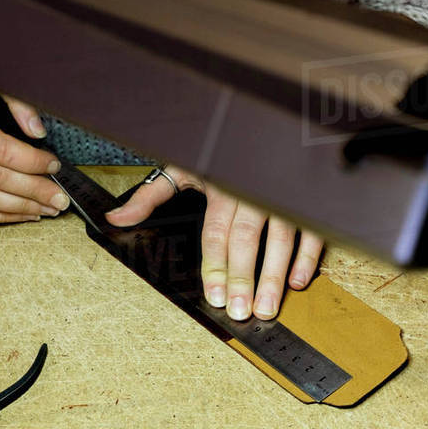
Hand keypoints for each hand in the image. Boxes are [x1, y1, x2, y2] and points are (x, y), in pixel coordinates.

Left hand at [106, 164, 323, 320]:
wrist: (260, 117)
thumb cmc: (221, 147)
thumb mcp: (182, 164)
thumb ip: (150, 195)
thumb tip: (116, 219)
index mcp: (223, 185)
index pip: (217, 233)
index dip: (216, 266)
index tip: (215, 296)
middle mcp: (253, 189)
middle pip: (247, 239)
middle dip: (244, 278)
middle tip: (241, 311)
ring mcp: (282, 193)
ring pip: (282, 238)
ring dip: (275, 276)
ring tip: (266, 307)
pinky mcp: (306, 197)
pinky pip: (311, 229)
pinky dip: (307, 256)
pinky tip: (296, 282)